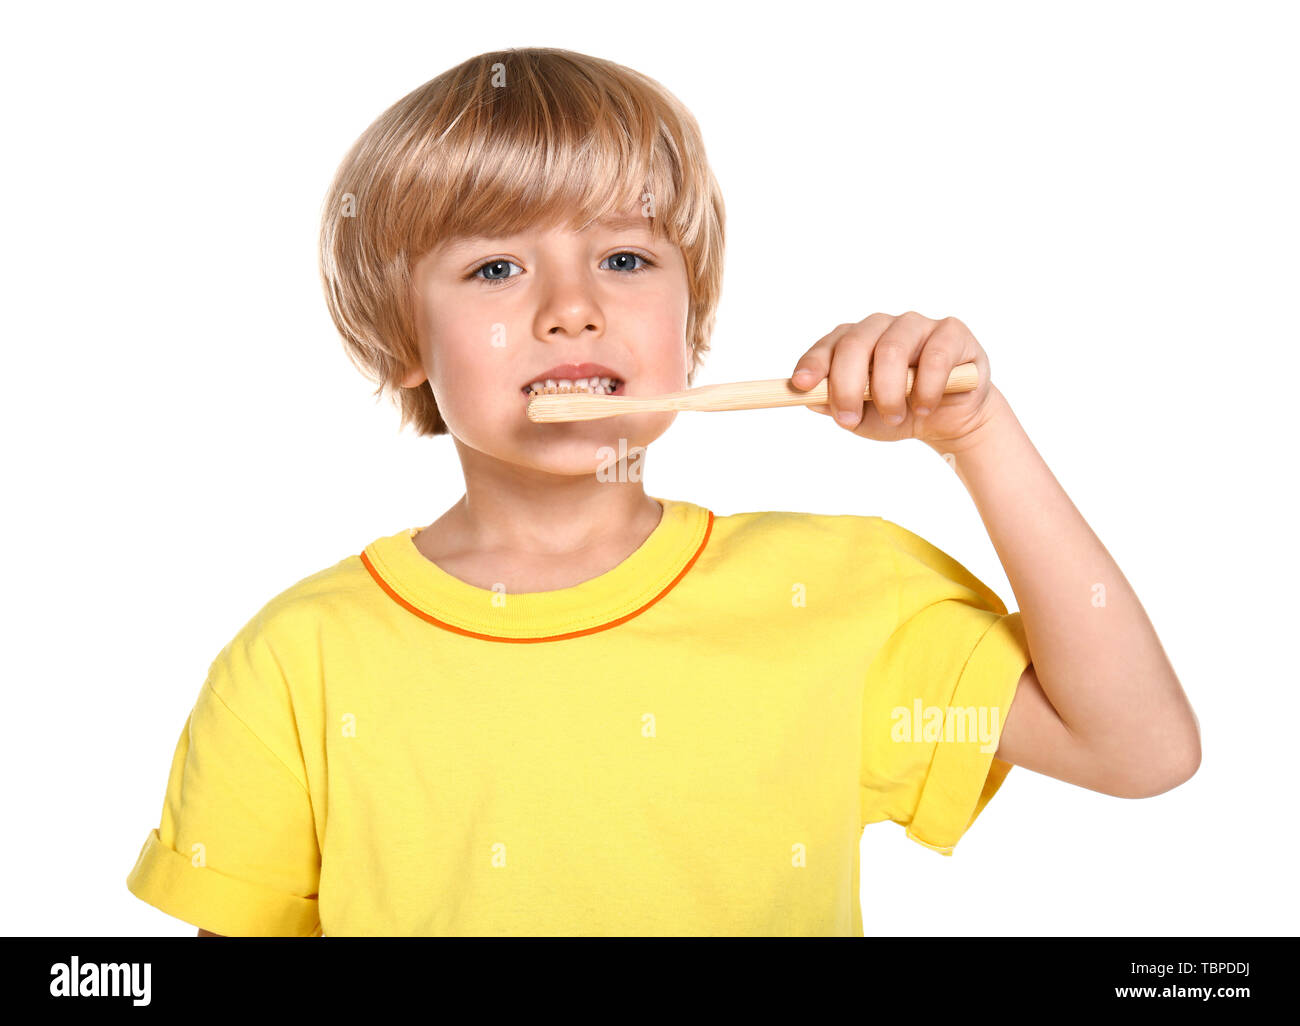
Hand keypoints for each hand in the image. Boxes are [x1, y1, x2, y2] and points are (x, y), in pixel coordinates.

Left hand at [790, 311, 997, 447]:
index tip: (801, 386)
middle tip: (848, 419)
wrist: (950, 419)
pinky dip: (926, 388)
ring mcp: (916, 325)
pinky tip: (925, 408)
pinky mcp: (951, 332)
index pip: (829, 345)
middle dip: (847, 385)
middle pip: (855, 343)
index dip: (813, 363)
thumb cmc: (901, 413)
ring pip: (892, 349)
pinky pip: (934, 356)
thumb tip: (810, 400)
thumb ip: (837, 408)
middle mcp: (882, 327)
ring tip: (895, 418)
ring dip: (888, 392)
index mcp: (855, 342)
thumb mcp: (864, 418)